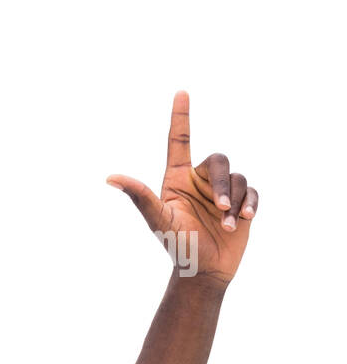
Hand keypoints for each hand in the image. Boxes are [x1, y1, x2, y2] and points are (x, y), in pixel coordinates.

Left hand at [106, 92, 257, 284]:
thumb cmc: (177, 246)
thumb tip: (110, 178)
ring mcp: (222, 191)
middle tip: (220, 209)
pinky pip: (253, 192)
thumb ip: (139, 196)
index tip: (182, 92)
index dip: (181, 117)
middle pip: (219, 160)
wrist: (203, 271)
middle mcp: (200, 181)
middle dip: (223, 184)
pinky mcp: (242, 203)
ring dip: (236, 201)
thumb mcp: (158, 220)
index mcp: (177, 179)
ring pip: (238, 177)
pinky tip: (244, 220)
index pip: (180, 141)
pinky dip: (250, 204)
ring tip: (228, 224)